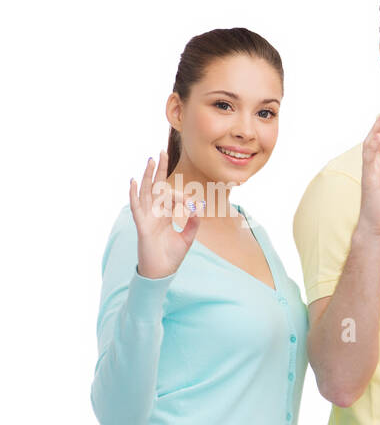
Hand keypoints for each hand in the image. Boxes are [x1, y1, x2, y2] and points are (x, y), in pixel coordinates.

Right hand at [129, 149, 201, 279]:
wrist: (162, 271)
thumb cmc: (172, 256)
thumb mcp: (187, 238)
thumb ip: (193, 224)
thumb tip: (198, 209)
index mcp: (164, 215)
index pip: (171, 196)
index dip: (183, 197)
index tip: (194, 205)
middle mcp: (154, 213)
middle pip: (156, 186)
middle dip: (160, 170)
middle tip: (162, 152)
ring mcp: (147, 217)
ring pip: (146, 192)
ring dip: (148, 176)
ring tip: (150, 160)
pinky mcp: (142, 224)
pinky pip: (137, 207)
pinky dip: (135, 194)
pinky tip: (134, 181)